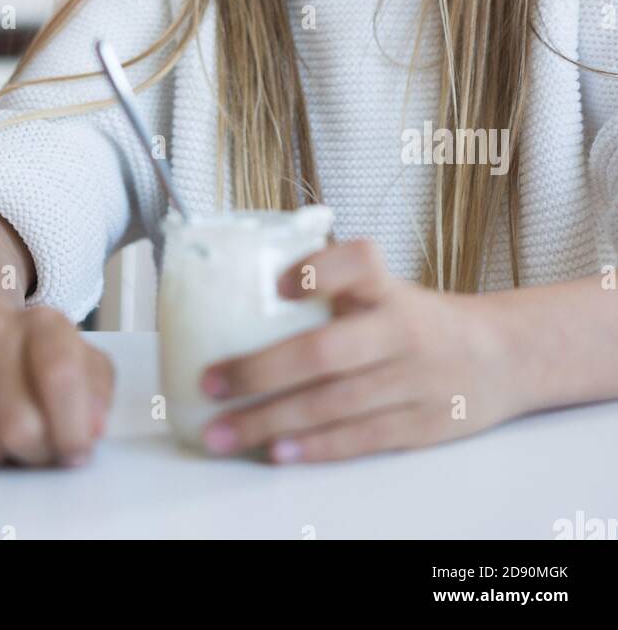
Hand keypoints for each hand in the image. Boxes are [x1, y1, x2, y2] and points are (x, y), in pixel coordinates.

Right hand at [0, 304, 114, 469]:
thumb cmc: (31, 354)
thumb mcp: (79, 358)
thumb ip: (97, 390)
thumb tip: (93, 428)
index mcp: (43, 322)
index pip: (60, 376)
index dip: (72, 428)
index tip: (75, 451)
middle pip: (18, 427)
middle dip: (35, 453)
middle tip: (39, 444)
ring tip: (1, 428)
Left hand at [198, 238, 517, 462]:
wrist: (503, 355)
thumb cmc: (419, 320)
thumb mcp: (386, 290)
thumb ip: (332, 291)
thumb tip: (242, 298)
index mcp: (389, 288)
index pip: (359, 263)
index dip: (319, 270)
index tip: (279, 283)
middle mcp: (403, 330)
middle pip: (327, 350)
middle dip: (261, 370)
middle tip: (210, 382)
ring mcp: (415, 380)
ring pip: (334, 404)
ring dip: (271, 421)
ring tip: (222, 433)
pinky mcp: (424, 424)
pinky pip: (361, 438)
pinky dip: (316, 447)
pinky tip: (277, 451)